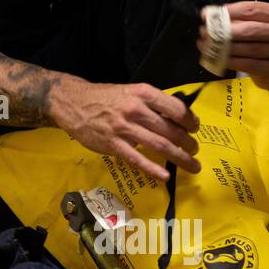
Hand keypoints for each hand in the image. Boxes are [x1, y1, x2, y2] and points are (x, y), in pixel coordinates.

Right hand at [49, 77, 200, 182]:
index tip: (195, 128)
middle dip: (188, 143)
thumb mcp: (130, 92)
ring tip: (191, 165)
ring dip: (179, 157)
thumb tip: (175, 118)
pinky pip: (137, 159)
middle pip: (171, 130)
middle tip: (194, 150)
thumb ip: (151, 104)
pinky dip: (153, 169)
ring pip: (159, 145)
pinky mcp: (113, 144)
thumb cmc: (105, 98)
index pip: (175, 108)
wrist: (74, 103)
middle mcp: (135, 110)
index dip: (190, 121)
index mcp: (142, 94)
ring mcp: (124, 128)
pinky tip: (164, 176)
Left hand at [197, 0, 268, 88]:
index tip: (208, 15)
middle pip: (250, 30)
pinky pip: (248, 64)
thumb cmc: (263, 37)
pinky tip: (218, 58)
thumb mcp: (255, 21)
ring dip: (223, 48)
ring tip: (207, 45)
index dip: (228, 12)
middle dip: (224, 31)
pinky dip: (231, 61)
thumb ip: (235, 17)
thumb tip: (208, 15)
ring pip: (248, 49)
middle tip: (206, 32)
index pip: (251, 9)